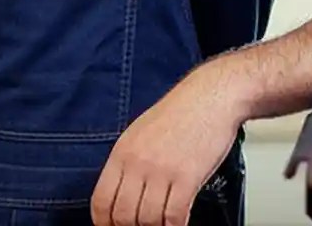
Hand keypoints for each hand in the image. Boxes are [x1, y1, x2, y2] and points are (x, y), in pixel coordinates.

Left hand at [90, 69, 247, 225]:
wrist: (210, 97)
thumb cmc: (180, 114)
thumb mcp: (139, 134)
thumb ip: (128, 164)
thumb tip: (121, 194)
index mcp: (121, 153)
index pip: (101, 201)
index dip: (104, 223)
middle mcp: (137, 163)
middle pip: (122, 215)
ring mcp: (161, 170)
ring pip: (148, 220)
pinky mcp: (187, 177)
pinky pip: (174, 216)